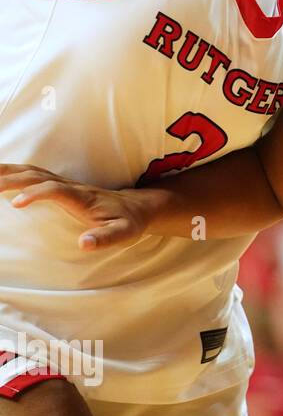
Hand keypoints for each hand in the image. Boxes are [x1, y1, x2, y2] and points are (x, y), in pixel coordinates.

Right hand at [0, 164, 154, 249]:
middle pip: (37, 176)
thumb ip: (106, 238)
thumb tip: (85, 244)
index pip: (56, 190)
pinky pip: (32, 174)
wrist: (135, 207)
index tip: (16, 204)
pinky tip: (0, 175)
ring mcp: (64, 183)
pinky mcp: (59, 184)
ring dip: (7, 171)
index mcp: (83, 197)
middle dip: (10, 178)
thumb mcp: (124, 233)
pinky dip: (12, 172)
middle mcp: (70, 186)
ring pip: (31, 171)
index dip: (36, 193)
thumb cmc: (127, 222)